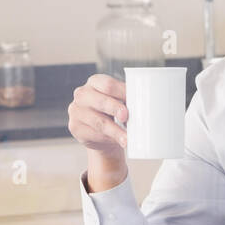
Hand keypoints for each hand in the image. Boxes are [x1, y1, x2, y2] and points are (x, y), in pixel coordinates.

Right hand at [68, 74, 128, 190]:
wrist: (102, 134)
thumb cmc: (114, 113)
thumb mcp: (119, 101)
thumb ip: (128, 100)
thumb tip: (150, 105)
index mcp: (95, 82)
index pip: (107, 84)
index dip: (121, 92)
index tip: (133, 100)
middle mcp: (82, 94)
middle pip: (101, 100)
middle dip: (115, 108)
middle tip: (127, 117)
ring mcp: (76, 110)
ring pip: (98, 121)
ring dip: (115, 130)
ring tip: (127, 138)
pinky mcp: (75, 127)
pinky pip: (92, 133)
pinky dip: (107, 138)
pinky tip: (116, 142)